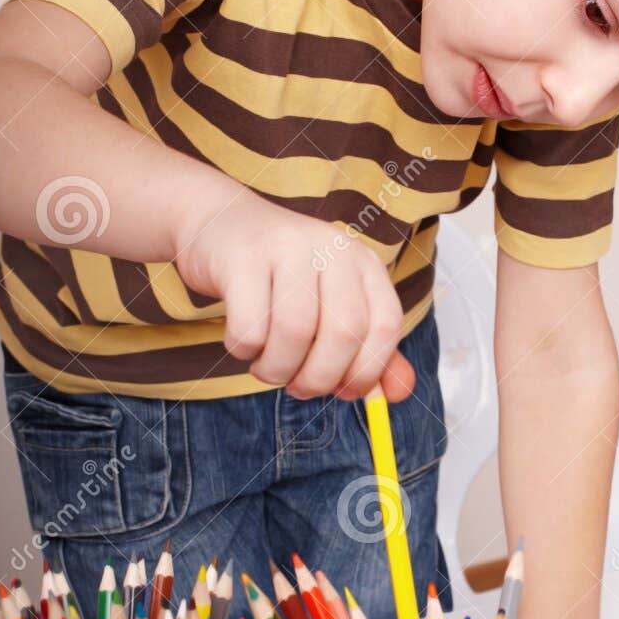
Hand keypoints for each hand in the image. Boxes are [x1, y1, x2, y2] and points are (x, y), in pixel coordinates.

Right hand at [173, 186, 414, 400]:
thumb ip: (366, 351)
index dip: (368, 370)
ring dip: (278, 370)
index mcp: (363, 262)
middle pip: (343, 332)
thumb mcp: (331, 307)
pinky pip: (250, 327)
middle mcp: (332, 248)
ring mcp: (288, 247)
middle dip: (320, 378)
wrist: (219, 224)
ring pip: (295, 332)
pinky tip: (245, 344)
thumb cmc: (282, 281)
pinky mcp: (242, 257)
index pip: (386, 324)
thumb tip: (398, 394)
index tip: (344, 392)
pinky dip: (245, 351)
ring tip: (268, 369)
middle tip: (299, 389)